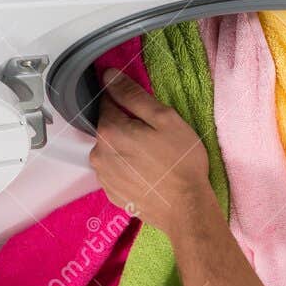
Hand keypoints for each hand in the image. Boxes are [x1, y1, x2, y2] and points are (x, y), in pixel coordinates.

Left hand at [90, 70, 222, 239]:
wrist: (186, 209)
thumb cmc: (180, 164)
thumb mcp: (164, 118)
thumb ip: (133, 95)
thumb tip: (109, 75)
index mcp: (109, 131)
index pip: (108, 102)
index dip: (127, 103)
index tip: (146, 114)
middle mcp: (99, 154)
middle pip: (109, 128)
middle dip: (127, 128)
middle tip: (155, 139)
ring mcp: (104, 177)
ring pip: (111, 151)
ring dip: (127, 150)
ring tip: (153, 159)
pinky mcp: (112, 193)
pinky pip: (116, 172)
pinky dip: (128, 170)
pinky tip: (148, 174)